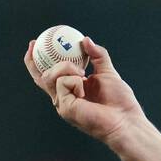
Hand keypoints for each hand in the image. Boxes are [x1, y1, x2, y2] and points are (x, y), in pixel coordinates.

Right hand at [23, 36, 144, 144]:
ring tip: (83, 73)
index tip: (35, 43)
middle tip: (33, 44)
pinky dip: (75, 80)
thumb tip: (86, 40)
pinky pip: (62, 83)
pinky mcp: (65, 108)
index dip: (39, 60)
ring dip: (65, 67)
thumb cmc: (121, 103)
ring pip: (49, 76)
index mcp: (73, 90)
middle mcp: (65, 97)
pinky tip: (84, 89)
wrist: (127, 121)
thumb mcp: (108, 73)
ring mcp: (63, 103)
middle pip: (40, 77)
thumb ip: (98, 56)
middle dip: (33, 60)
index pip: (50, 75)